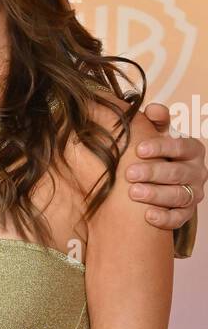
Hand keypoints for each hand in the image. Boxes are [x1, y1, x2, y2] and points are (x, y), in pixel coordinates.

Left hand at [126, 101, 205, 229]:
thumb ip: (156, 121)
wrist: (164, 180)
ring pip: (179, 196)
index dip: (161, 148)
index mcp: (192, 150)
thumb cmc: (159, 154)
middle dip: (153, 173)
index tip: (139, 149)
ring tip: (134, 193)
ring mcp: (194, 193)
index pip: (181, 147)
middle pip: (177, 173)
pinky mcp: (187, 213)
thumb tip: (152, 109)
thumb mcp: (158, 135)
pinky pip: (179, 218)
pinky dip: (165, 219)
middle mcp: (197, 172)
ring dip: (156, 195)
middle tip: (130, 173)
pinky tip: (148, 216)